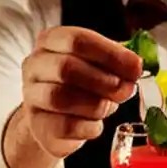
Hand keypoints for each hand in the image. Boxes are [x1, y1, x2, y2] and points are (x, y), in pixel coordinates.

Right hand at [10, 27, 142, 167]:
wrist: (54, 117)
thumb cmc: (81, 84)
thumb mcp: (99, 65)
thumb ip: (117, 63)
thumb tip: (135, 67)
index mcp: (50, 41)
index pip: (77, 40)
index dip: (111, 54)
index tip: (135, 68)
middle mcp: (34, 65)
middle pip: (66, 68)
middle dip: (103, 81)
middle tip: (125, 91)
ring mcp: (31, 96)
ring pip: (61, 97)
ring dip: (96, 104)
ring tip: (109, 107)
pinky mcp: (37, 126)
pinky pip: (65, 126)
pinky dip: (89, 127)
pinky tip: (96, 124)